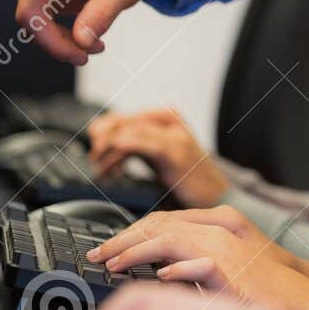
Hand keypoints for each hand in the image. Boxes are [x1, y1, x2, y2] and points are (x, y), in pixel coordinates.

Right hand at [0, 0, 189, 65]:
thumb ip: (102, 14)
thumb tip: (81, 43)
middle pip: (31, 13)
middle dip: (54, 41)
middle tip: (84, 58)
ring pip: (36, 23)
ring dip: (62, 43)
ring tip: (95, 50)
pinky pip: (48, 24)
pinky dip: (67, 38)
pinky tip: (92, 43)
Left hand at [86, 206, 294, 277]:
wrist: (302, 300)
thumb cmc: (265, 289)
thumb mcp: (224, 270)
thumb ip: (194, 262)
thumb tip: (157, 270)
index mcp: (219, 223)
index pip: (164, 220)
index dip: (132, 232)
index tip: (109, 247)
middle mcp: (220, 228)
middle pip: (159, 224)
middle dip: (124, 239)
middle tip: (98, 254)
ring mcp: (226, 246)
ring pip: (168, 238)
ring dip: (135, 251)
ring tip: (112, 264)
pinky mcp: (231, 268)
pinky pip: (195, 263)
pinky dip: (173, 269)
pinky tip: (157, 277)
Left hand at [87, 109, 229, 206]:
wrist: (214, 194)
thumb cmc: (185, 176)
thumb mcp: (157, 154)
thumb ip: (136, 143)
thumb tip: (102, 140)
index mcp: (163, 116)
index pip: (121, 116)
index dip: (101, 131)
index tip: (94, 151)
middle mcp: (169, 120)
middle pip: (122, 122)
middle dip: (102, 142)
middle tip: (95, 161)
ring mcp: (174, 134)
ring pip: (129, 132)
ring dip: (109, 153)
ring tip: (104, 171)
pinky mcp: (176, 152)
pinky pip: (143, 144)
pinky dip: (124, 150)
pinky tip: (115, 165)